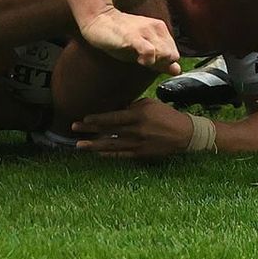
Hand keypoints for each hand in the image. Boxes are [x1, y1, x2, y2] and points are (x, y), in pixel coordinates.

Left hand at [74, 99, 201, 158]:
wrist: (184, 134)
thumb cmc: (166, 115)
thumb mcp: (149, 104)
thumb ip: (131, 107)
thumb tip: (115, 109)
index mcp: (138, 115)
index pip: (113, 117)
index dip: (97, 119)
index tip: (84, 119)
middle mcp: (136, 130)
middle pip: (108, 130)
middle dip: (90, 130)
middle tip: (73, 128)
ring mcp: (138, 143)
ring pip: (111, 145)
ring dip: (94, 145)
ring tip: (79, 146)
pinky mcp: (141, 153)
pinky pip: (121, 154)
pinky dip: (109, 154)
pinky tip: (98, 153)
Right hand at [78, 7, 180, 73]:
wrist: (98, 19)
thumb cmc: (119, 36)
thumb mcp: (142, 48)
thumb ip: (160, 59)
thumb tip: (177, 70)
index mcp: (160, 29)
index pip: (175, 53)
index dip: (165, 63)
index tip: (152, 64)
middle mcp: (156, 28)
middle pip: (172, 55)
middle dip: (162, 63)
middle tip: (146, 63)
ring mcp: (145, 31)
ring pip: (164, 53)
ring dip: (155, 62)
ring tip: (140, 60)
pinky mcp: (133, 36)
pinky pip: (149, 51)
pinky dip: (148, 59)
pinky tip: (140, 61)